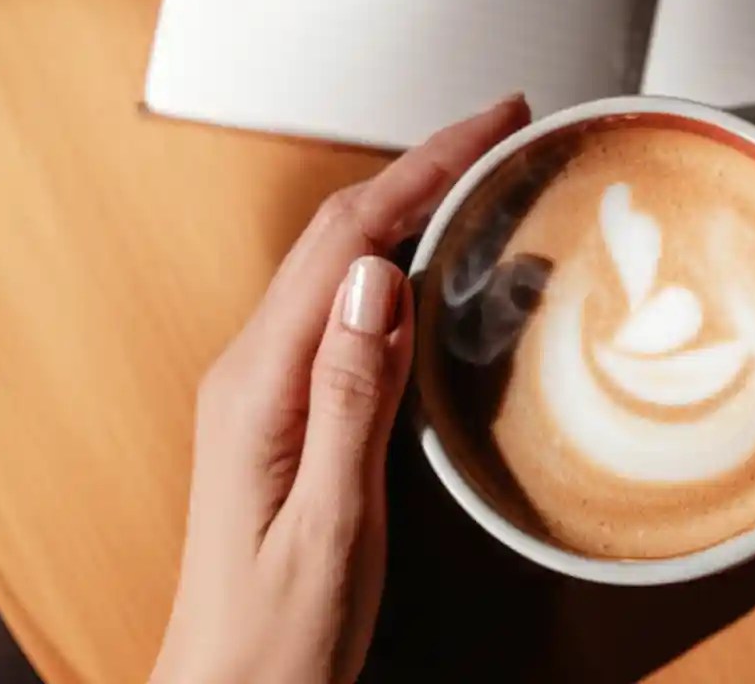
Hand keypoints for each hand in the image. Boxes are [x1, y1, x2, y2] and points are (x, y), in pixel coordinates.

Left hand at [150, 95, 530, 682]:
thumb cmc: (282, 626)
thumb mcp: (333, 520)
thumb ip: (350, 396)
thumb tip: (374, 281)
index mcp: (260, 386)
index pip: (346, 243)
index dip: (421, 171)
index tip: (489, 130)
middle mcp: (253, 370)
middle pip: (339, 236)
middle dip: (421, 169)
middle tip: (501, 132)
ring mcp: (265, 385)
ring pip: (339, 265)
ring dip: (408, 207)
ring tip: (478, 175)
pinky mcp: (287, 406)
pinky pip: (340, 308)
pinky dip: (393, 262)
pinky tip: (431, 263)